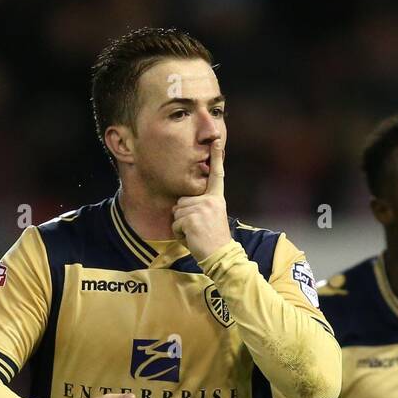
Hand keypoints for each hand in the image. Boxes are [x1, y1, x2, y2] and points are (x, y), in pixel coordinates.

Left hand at [172, 138, 231, 262]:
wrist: (221, 256)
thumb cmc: (214, 241)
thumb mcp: (212, 218)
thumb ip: (202, 206)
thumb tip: (181, 204)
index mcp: (217, 199)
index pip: (217, 176)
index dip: (216, 158)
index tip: (216, 142)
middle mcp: (210, 200)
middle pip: (183, 201)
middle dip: (183, 216)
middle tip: (198, 229)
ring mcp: (201, 208)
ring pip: (177, 212)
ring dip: (181, 227)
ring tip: (195, 235)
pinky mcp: (192, 219)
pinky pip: (176, 224)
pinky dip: (179, 234)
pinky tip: (192, 239)